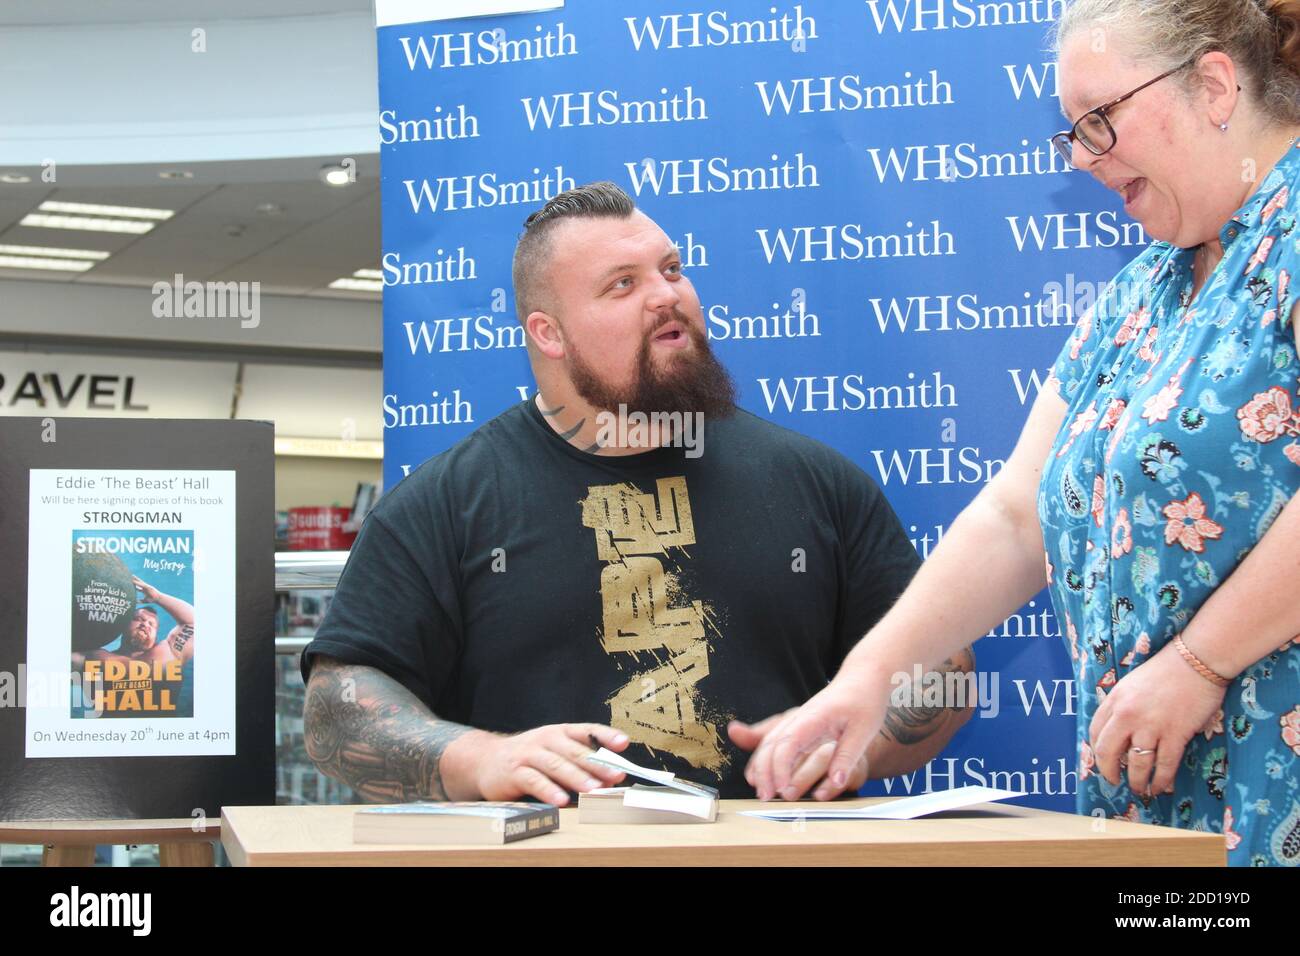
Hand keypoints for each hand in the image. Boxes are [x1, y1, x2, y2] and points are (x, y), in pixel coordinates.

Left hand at [132, 576, 159, 603]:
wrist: (158, 599)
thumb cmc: (152, 600)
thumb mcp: (144, 601)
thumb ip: (140, 601)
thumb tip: (135, 602)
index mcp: (144, 590)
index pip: (137, 587)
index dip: (134, 585)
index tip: (129, 583)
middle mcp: (145, 587)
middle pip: (138, 583)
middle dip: (135, 580)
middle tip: (130, 576)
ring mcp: (146, 586)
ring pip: (140, 582)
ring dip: (136, 579)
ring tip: (132, 576)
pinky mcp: (148, 587)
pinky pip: (142, 584)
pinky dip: (138, 583)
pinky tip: (134, 581)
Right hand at [467, 724, 630, 805]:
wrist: (486, 759)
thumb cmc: (530, 757)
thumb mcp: (555, 752)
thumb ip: (579, 763)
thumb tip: (610, 779)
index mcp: (560, 732)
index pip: (587, 731)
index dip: (606, 736)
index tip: (625, 743)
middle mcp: (546, 739)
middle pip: (575, 751)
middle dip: (597, 764)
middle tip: (615, 775)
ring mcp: (529, 754)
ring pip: (556, 765)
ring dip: (576, 778)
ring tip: (594, 790)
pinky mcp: (514, 772)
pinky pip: (534, 781)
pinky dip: (548, 791)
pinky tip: (561, 800)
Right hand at [729, 710, 868, 800]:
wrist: (863, 678)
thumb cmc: (865, 700)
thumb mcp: (864, 730)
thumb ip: (848, 756)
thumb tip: (837, 782)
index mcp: (814, 718)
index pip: (787, 744)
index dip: (780, 768)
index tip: (782, 789)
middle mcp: (799, 719)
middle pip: (771, 744)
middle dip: (763, 771)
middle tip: (764, 797)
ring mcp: (796, 721)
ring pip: (769, 742)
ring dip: (760, 766)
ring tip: (760, 790)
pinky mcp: (799, 725)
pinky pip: (775, 741)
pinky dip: (765, 758)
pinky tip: (764, 774)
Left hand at [1088, 641, 1227, 796]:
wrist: (1196, 661)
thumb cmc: (1165, 670)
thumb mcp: (1131, 684)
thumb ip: (1121, 706)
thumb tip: (1118, 732)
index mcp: (1114, 700)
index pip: (1095, 732)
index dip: (1096, 752)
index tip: (1102, 762)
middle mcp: (1127, 715)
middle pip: (1108, 752)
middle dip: (1109, 772)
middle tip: (1114, 782)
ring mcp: (1151, 726)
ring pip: (1137, 764)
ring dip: (1137, 781)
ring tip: (1139, 789)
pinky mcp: (1175, 734)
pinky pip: (1165, 765)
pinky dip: (1161, 780)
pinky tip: (1159, 788)